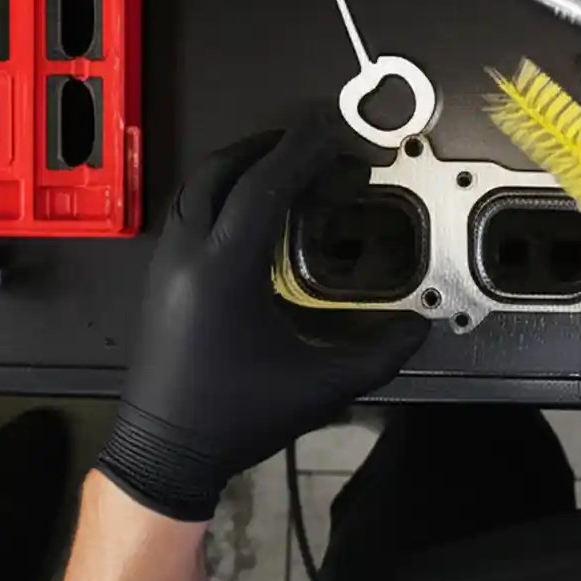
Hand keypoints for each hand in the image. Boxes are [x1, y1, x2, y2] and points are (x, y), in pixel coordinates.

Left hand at [97, 111, 428, 521]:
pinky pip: (191, 208)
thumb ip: (379, 353)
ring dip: (244, 164)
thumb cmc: (239, 417)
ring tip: (291, 166)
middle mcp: (188, 252)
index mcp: (224, 270)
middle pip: (223, 169)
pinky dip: (225, 190)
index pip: (264, 185)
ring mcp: (166, 261)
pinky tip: (258, 208)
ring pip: (199, 185)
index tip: (339, 128)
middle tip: (321, 144)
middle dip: (273, 145)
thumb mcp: (321, 388)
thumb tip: (421, 327)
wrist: (163, 451)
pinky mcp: (160, 275)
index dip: (305, 150)